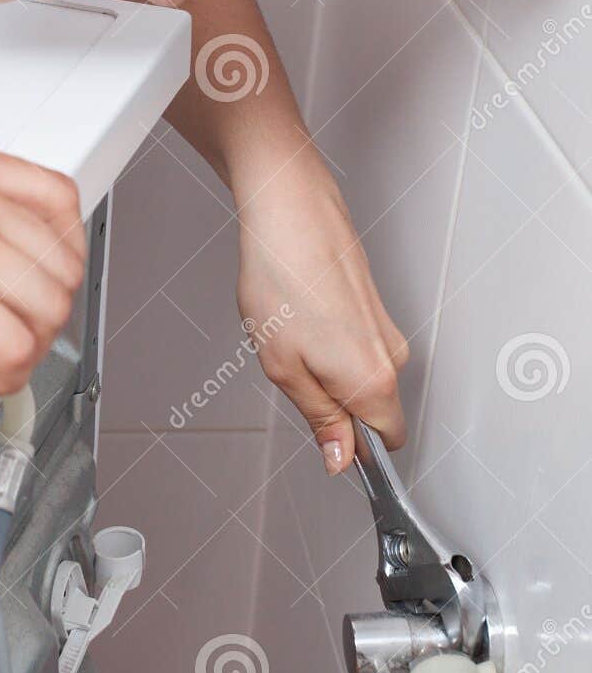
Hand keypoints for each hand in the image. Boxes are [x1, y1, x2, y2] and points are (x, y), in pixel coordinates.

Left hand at [235, 144, 408, 472]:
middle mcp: (391, 356)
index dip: (354, 451)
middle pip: (372, 408)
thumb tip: (341, 460)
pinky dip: (328, 342)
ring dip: (326, 370)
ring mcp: (386, 327)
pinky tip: (297, 315)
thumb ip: (320, 419)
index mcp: (373, 381)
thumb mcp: (284, 369)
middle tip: (290, 374)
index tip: (325, 445)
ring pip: (361, 374)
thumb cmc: (282, 280)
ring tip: (288, 336)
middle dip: (334, 406)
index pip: (386, 444)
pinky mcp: (374, 305)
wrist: (290, 212)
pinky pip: (357, 345)